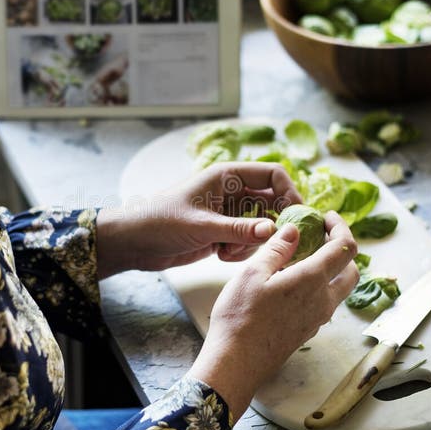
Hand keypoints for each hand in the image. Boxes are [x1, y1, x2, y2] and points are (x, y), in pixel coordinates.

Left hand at [96, 162, 301, 278]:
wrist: (133, 242)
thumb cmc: (160, 221)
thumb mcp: (202, 226)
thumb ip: (239, 229)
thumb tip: (274, 231)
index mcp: (227, 176)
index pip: (272, 174)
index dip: (289, 192)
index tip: (297, 216)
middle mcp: (232, 192)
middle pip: (272, 203)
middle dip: (274, 224)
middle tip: (276, 243)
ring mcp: (228, 213)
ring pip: (261, 226)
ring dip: (252, 242)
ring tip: (228, 251)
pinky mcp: (222, 233)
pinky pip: (246, 242)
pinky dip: (240, 251)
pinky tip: (219, 255)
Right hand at [189, 211, 359, 421]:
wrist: (237, 362)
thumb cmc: (240, 316)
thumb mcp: (252, 273)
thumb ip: (277, 249)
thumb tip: (294, 230)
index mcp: (312, 279)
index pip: (345, 247)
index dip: (340, 227)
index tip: (326, 217)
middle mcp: (323, 300)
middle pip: (352, 270)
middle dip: (342, 249)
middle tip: (320, 236)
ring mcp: (318, 318)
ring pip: (340, 289)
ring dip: (332, 269)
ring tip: (305, 258)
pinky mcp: (308, 331)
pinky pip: (324, 304)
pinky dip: (320, 287)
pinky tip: (293, 283)